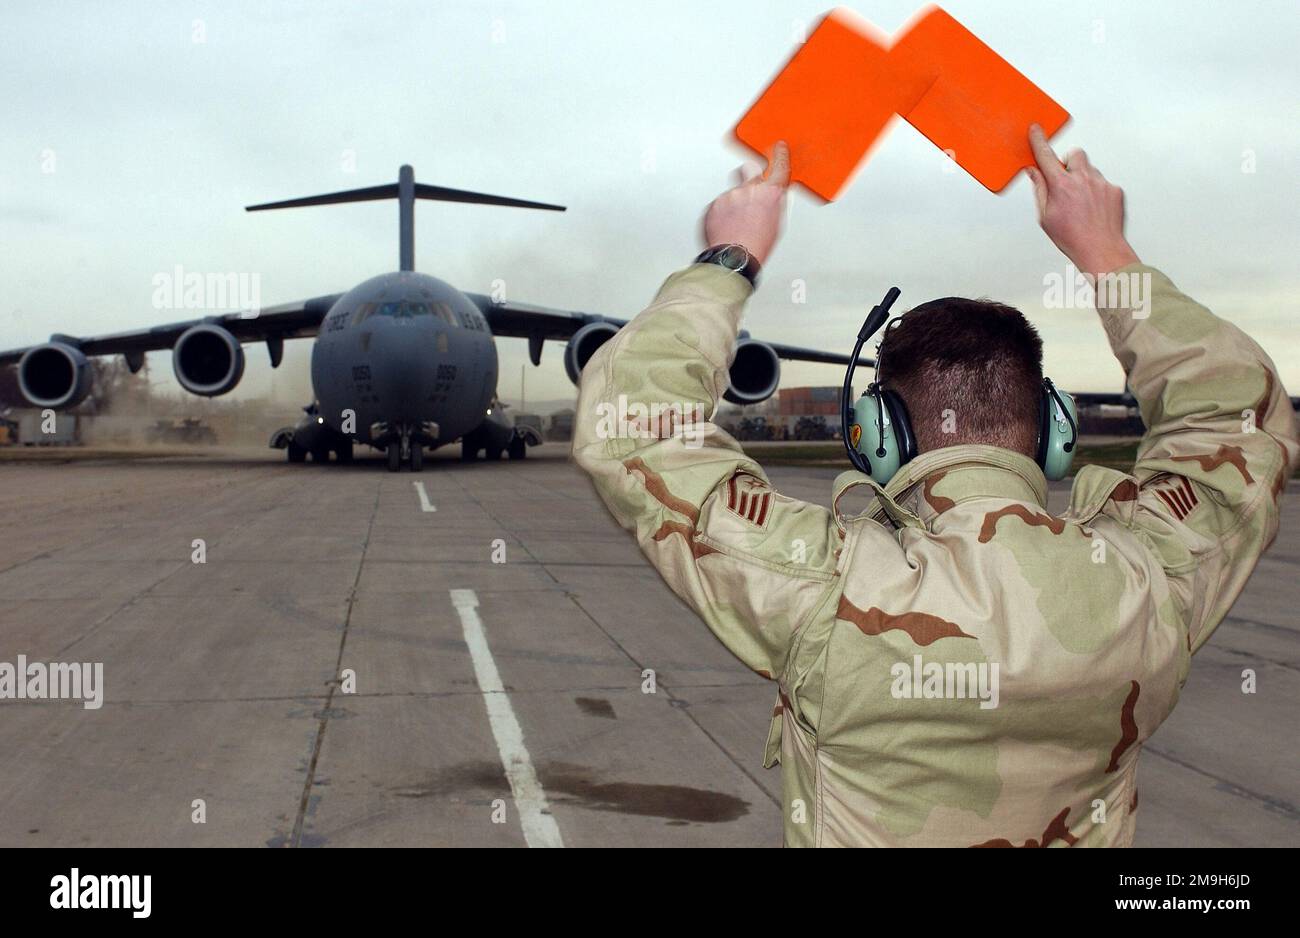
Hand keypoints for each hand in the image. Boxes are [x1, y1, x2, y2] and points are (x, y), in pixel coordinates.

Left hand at [702, 141, 790, 265]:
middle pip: (749, 168)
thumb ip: (774, 203)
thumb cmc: (757, 246)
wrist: (734, 258)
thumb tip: (773, 196)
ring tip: (736, 224)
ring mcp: (729, 196)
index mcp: (770, 194)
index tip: (779, 148)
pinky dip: (721, 213)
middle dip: (749, 174)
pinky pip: (718, 204)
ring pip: (732, 192)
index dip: (780, 155)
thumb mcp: (777, 224)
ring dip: (734, 203)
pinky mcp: (713, 205)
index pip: (779, 166)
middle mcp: (749, 190)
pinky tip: (726, 227)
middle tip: (748, 190)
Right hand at [1026, 125, 1139, 275]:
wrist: (1101, 250)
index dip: (1039, 141)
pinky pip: (1103, 183)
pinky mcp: (1115, 190)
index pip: (1046, 156)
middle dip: (1069, 162)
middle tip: (1066, 180)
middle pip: (1075, 154)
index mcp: (1061, 185)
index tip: (1035, 130)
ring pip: (1090, 170)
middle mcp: (1082, 179)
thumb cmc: (1072, 237)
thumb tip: (1034, 173)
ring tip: (1081, 205)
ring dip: (1083, 180)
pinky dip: (1097, 192)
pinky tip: (1094, 210)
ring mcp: (1102, 183)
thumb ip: (1040, 190)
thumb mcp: (1045, 217)